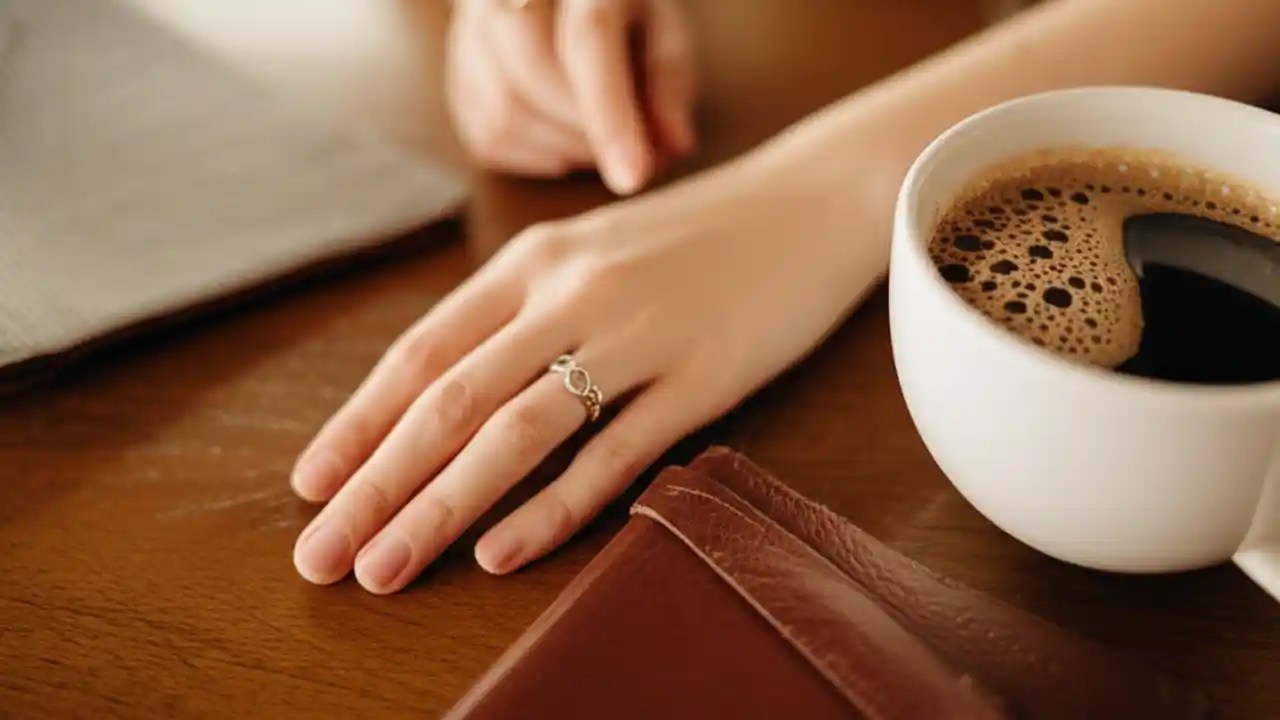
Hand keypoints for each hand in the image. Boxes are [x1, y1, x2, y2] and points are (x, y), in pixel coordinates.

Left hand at [288, 151, 881, 593]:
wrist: (810, 203)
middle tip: (323, 556)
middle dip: (377, 486)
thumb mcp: (588, 252)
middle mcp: (570, 293)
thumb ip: (520, 312)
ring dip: (440, 507)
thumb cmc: (692, 238)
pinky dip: (551, 508)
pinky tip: (501, 553)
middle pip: (450, 402)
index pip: (422, 353)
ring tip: (384, 568)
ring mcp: (637, 334)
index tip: (312, 486)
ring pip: (516, 431)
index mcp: (533, 262)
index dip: (359, 423)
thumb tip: (440, 394)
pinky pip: (613, 453)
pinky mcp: (702, 376)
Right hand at [446, 0, 696, 193]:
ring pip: (502, 111)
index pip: (587, 40)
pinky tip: (560, 143)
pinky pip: (484, 135)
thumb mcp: (661, 28)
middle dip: (584, 134)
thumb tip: (673, 144)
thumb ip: (669, 80)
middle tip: (624, 154)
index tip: (634, 177)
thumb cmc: (618, 11)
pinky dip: (529, 158)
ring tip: (594, 145)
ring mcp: (471, 27)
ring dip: (558, 150)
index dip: (610, 115)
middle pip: (531, 72)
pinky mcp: (457, 69)